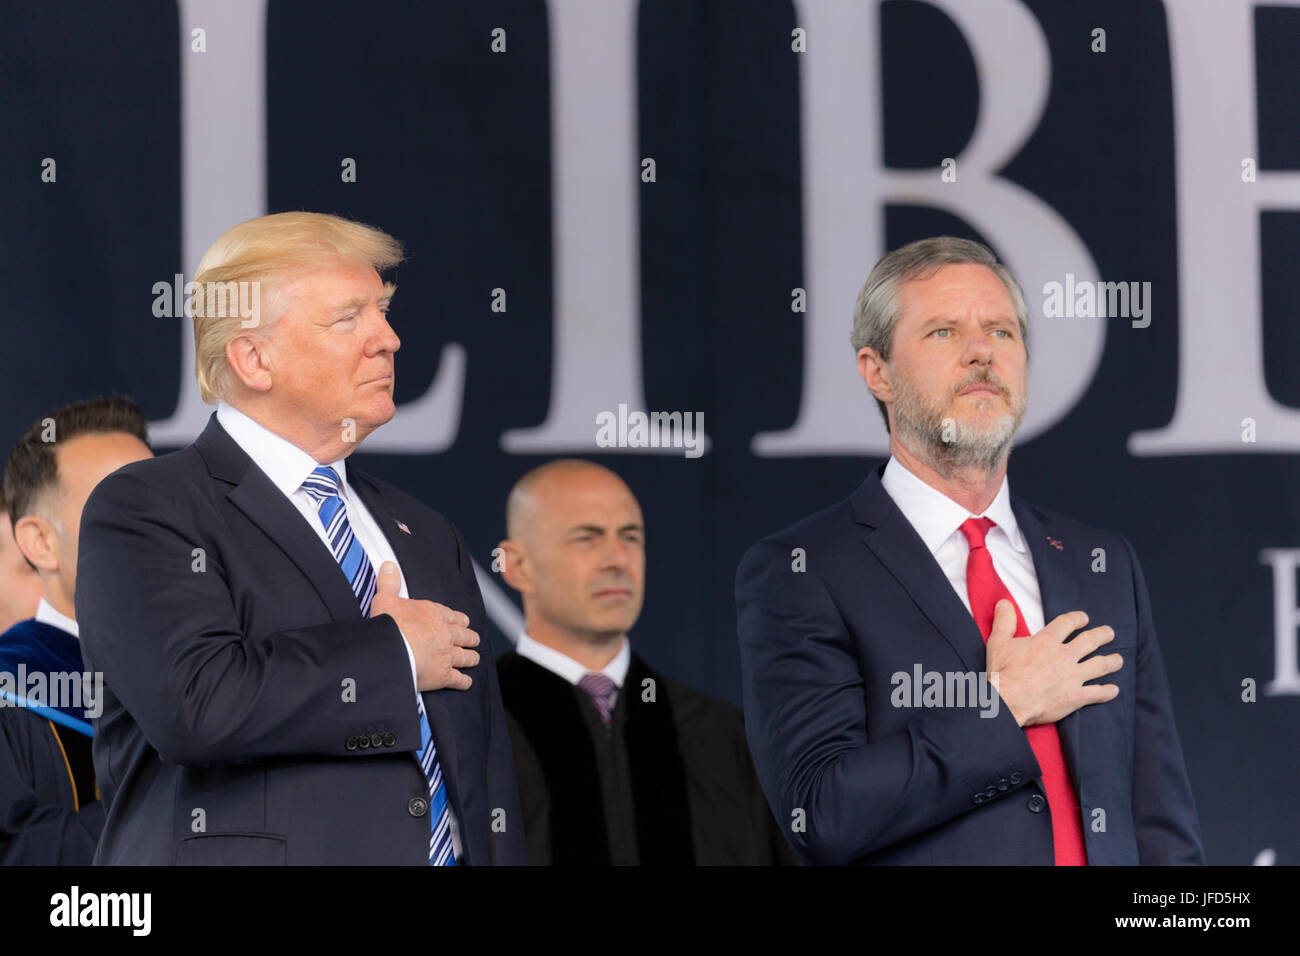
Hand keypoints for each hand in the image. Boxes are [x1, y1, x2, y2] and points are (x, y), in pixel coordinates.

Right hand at [369, 562, 479, 691]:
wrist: (392, 650)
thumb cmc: (389, 624)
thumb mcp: (386, 598)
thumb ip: (389, 582)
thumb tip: (389, 565)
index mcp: (434, 614)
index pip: (452, 616)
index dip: (459, 619)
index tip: (464, 621)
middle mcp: (445, 633)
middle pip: (463, 635)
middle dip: (469, 638)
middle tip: (474, 639)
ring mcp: (447, 655)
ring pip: (465, 656)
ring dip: (471, 658)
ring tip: (474, 658)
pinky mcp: (444, 675)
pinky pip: (459, 679)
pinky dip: (464, 682)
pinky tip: (466, 682)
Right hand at [985, 601, 1121, 726]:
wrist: (1009, 701)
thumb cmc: (1003, 673)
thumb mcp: (998, 642)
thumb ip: (1004, 621)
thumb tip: (1004, 602)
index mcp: (1047, 641)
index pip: (1067, 624)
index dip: (1077, 619)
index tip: (1084, 618)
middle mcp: (1064, 656)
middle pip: (1090, 641)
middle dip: (1102, 635)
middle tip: (1109, 633)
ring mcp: (1072, 676)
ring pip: (1100, 665)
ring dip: (1112, 661)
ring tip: (1118, 659)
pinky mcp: (1076, 696)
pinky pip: (1097, 693)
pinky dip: (1107, 691)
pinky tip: (1114, 690)